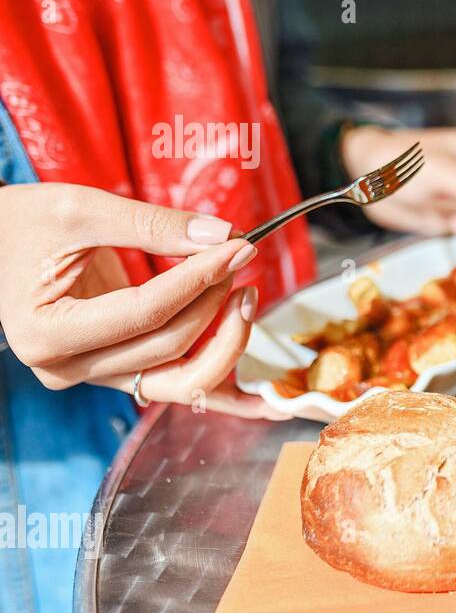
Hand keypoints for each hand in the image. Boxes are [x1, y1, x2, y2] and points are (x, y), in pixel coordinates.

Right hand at [0, 183, 284, 418]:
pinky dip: (228, 392)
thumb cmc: (25, 222)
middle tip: (241, 255)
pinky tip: (273, 403)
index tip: (238, 245)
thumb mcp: (79, 209)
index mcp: (47, 332)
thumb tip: (222, 235)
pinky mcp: (120, 374)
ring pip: (182, 380)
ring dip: (228, 342)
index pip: (145, 312)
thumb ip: (151, 224)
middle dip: (216, 302)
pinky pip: (181, 386)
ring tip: (248, 295)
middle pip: (169, 348)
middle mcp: (69, 368)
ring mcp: (95, 378)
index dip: (198, 280)